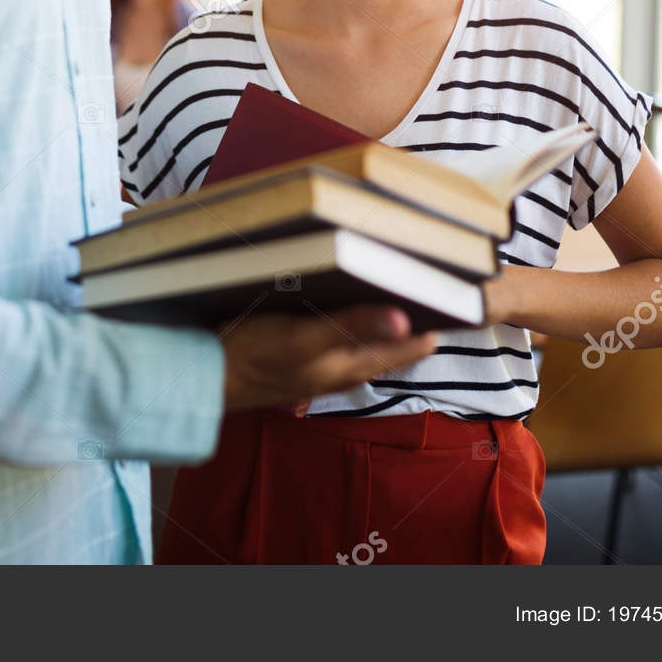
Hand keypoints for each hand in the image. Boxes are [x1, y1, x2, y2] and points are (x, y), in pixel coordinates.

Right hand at [219, 306, 437, 411]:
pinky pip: (337, 338)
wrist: (205, 375)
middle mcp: (341, 369)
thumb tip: (405, 318)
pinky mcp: (299, 356)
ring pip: (364, 342)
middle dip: (411, 319)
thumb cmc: (255, 356)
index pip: (409, 345)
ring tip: (398, 290)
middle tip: (432, 287)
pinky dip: (351, 322)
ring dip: (381, 320)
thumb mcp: (306, 337)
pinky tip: (345, 305)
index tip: (456, 298)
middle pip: (390, 343)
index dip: (432, 322)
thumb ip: (354, 327)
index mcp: (351, 366)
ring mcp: (320, 365)